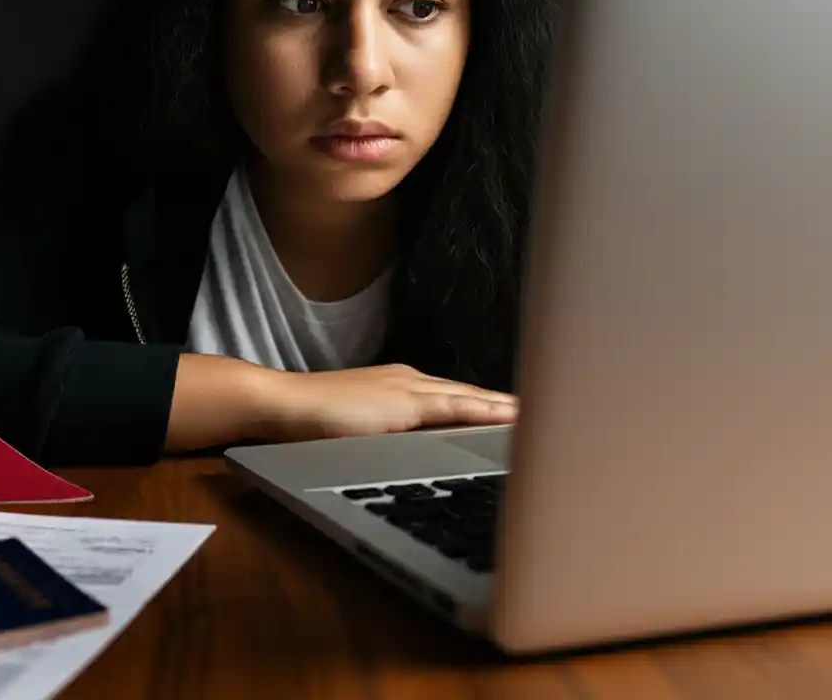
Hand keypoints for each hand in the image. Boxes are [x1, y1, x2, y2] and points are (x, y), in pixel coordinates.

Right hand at [252, 363, 517, 443]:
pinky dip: (487, 411)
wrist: (281, 406)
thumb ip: (385, 433)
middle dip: (507, 404)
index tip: (517, 413)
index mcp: (400, 385)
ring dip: (506, 407)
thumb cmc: (307, 422)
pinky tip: (512, 418)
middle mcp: (409, 380)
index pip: (455, 396)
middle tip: (550, 408)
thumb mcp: (356, 427)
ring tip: (542, 416)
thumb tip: (405, 451)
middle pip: (470, 393)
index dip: (488, 405)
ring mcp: (408, 387)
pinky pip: (457, 407)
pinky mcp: (404, 402)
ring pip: (471, 397)